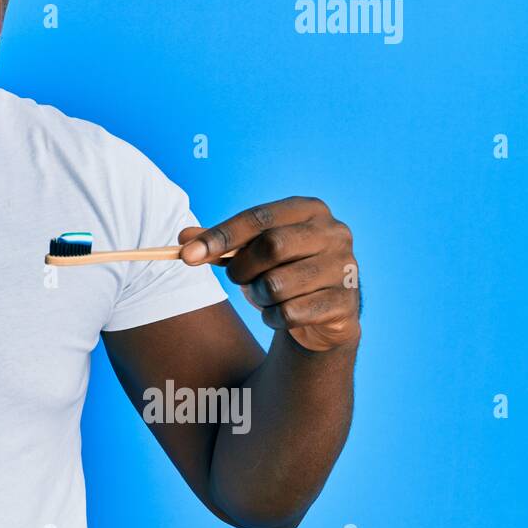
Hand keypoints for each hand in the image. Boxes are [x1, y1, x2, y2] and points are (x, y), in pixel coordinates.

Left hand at [179, 196, 359, 352]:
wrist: (324, 311)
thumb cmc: (282, 270)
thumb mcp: (249, 251)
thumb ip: (217, 243)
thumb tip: (182, 238)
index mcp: (309, 210)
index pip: (259, 218)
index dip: (221, 236)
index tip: (187, 254)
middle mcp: (334, 233)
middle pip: (272, 246)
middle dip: (242, 268)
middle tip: (237, 278)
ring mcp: (345, 268)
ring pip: (278, 285)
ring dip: (258, 296)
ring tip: (264, 295)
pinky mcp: (346, 304)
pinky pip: (290, 314)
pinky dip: (273, 317)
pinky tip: (280, 314)